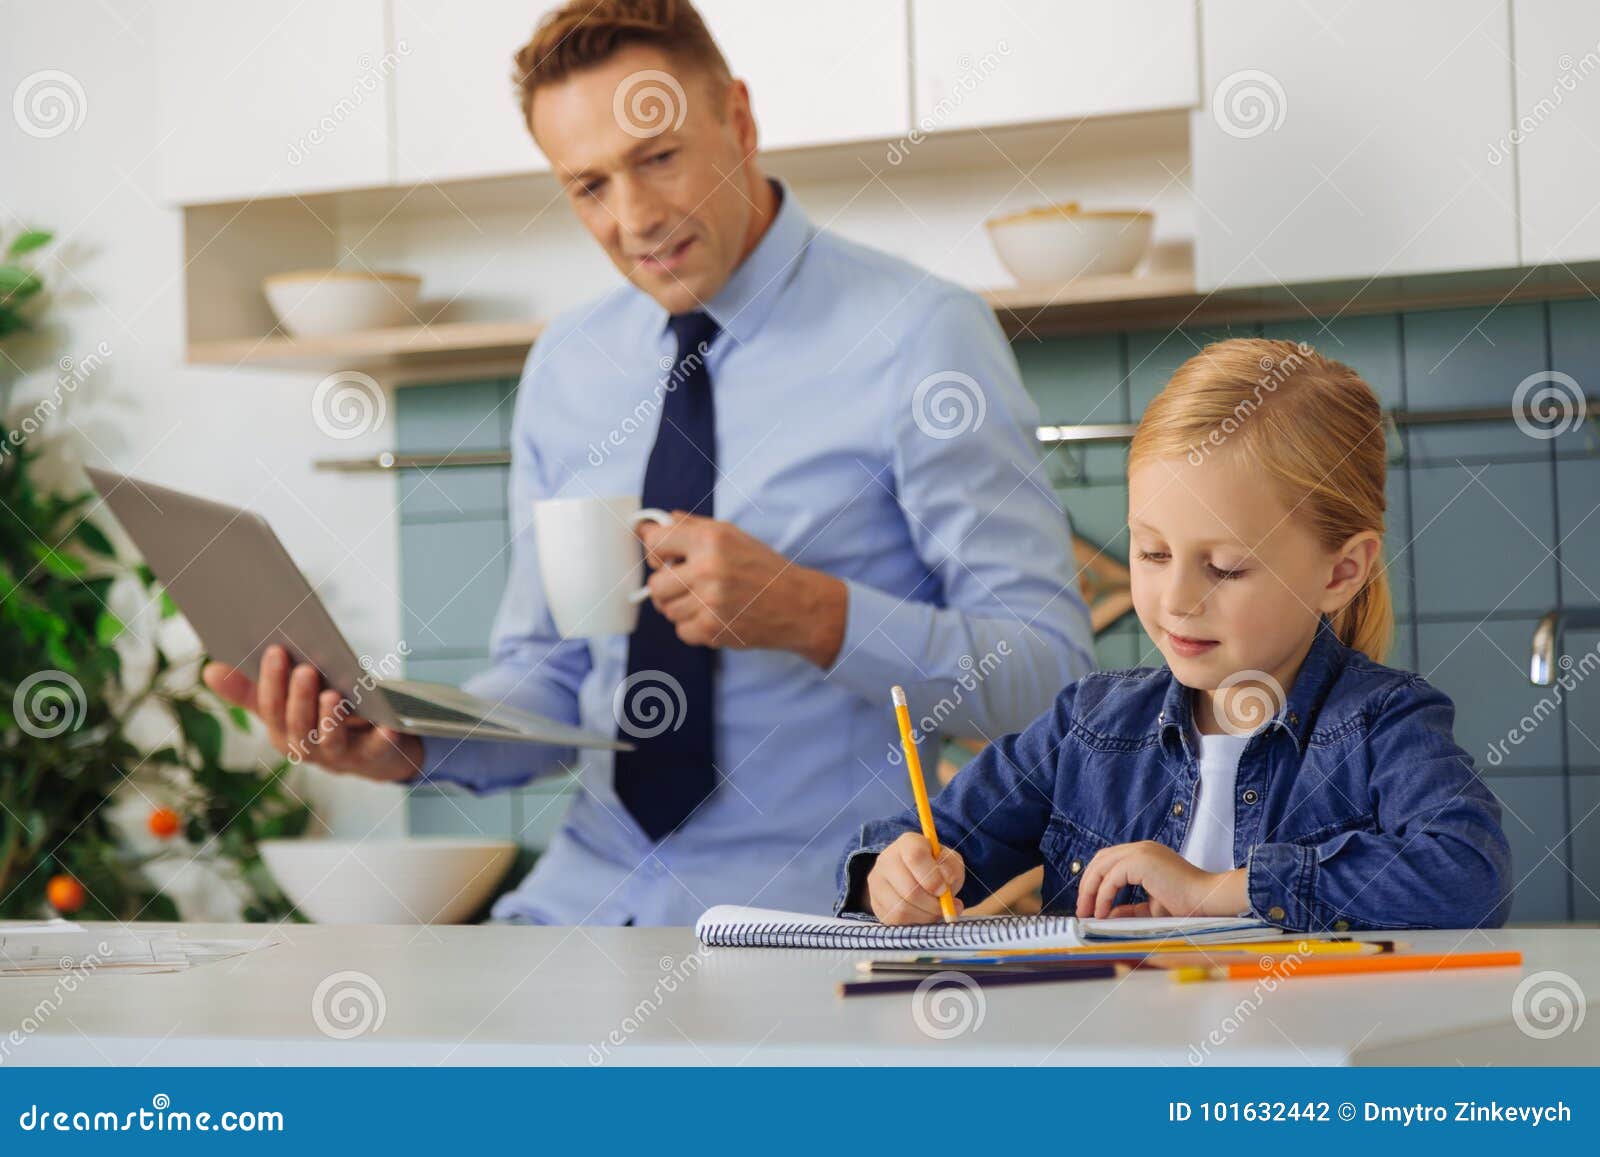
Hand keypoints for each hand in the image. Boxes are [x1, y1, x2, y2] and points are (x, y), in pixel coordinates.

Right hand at [202, 644, 422, 782]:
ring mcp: (339, 755)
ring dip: (329, 719)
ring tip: (333, 694)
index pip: (271, 710)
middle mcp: (306, 748)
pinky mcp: (373, 756)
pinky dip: (381, 738)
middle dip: (299, 699)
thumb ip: (251, 690)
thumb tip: (209, 670)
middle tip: (305, 669)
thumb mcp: (286, 704)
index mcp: (282, 732)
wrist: (369, 752)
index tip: (276, 650)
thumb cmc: (319, 719)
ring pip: (329, 742)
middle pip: (298, 727)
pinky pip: (376, 750)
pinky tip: (386, 725)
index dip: (272, 683)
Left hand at [637, 512, 846, 666]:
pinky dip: (693, 627)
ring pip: (666, 610)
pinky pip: (681, 631)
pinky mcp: (713, 630)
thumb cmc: (763, 568)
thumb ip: (691, 527)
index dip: (655, 552)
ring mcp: (709, 602)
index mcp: (710, 539)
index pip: (654, 542)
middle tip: (686, 585)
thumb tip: (653, 524)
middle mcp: (707, 569)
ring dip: (680, 607)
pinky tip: (713, 616)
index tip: (663, 559)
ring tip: (704, 600)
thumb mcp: (731, 535)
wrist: (797, 604)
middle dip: (666, 586)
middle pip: (655, 584)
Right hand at [866, 832, 966, 924]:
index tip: (944, 890)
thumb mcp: (950, 862)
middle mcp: (886, 859)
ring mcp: (877, 881)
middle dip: (932, 904)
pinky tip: (923, 915)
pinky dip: (914, 922)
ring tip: (936, 912)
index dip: (932, 878)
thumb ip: (952, 867)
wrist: (917, 877)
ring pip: (901, 907)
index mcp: (907, 843)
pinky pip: (895, 920)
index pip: (915, 856)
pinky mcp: (874, 902)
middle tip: (945, 907)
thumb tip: (946, 880)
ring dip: (924, 916)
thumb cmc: (936, 868)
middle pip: (909, 888)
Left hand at [1074, 840, 1248, 918]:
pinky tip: (1102, 913)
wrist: (1209, 901)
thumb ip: (1130, 909)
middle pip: (1101, 859)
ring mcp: (1141, 851)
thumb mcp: (1152, 908)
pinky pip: (1111, 878)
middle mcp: (1141, 848)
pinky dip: (1103, 896)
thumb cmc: (1188, 905)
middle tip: (1082, 909)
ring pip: (1101, 865)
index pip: (1110, 861)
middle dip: (1087, 885)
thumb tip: (1107, 914)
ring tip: (1087, 912)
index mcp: (1146, 854)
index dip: (1096, 881)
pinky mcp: (1140, 860)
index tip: (1090, 904)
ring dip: (1090, 890)